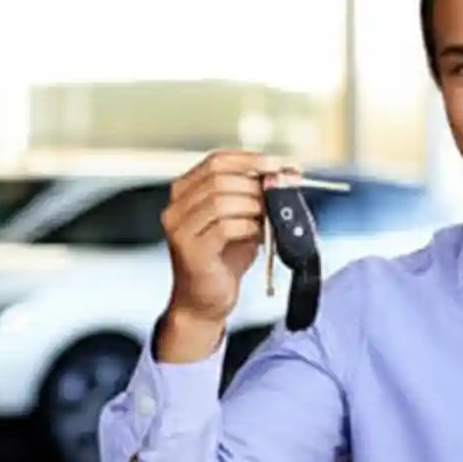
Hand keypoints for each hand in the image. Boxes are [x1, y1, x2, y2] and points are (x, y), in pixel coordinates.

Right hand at [159, 150, 298, 358]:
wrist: (205, 302)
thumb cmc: (224, 259)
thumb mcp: (242, 219)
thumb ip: (257, 196)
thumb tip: (287, 174)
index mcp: (185, 191)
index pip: (217, 160)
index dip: (251, 159)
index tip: (280, 164)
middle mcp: (176, 207)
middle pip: (219, 178)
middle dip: (257, 183)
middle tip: (281, 191)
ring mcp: (179, 229)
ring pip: (221, 200)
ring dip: (254, 204)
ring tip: (269, 216)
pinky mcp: (191, 251)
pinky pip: (224, 227)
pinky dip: (249, 226)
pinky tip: (260, 234)